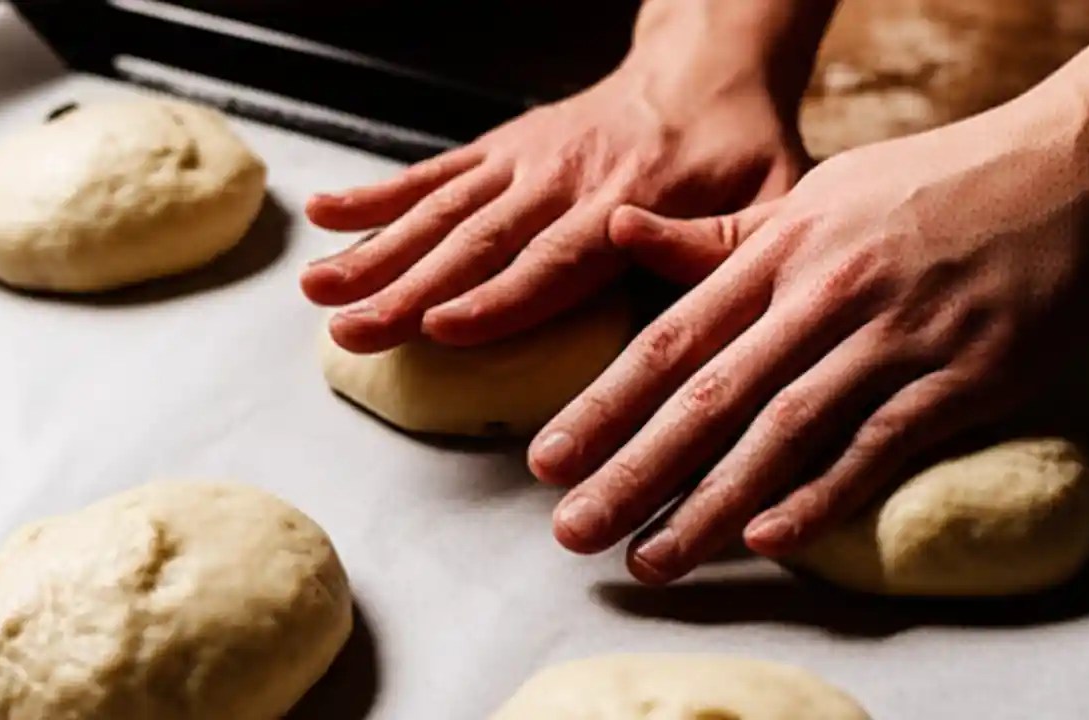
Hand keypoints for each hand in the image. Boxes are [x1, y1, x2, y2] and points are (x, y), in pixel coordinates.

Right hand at [301, 3, 816, 352]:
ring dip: (375, 250)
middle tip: (349, 328)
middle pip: (475, 243)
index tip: (437, 327)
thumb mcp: (770, 197)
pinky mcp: (500, 148)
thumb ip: (722, 239)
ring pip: (439, 210)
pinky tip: (326, 217)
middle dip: (407, 289)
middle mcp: (561, 182)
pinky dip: (377, 195)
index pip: (551, 262)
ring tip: (317, 287)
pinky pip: (432, 172)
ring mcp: (522, 162)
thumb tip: (642, 248)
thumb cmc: (738, 152)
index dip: (494, 298)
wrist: (701, 69)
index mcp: (626, 205)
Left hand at [531, 98, 1088, 583]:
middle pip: (709, 399)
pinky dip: (822, 496)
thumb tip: (622, 232)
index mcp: (778, 252)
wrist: (1069, 173)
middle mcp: (822, 299)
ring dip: (709, 506)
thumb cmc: (926, 187)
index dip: (604, 405)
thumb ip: (718, 236)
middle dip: (632, 471)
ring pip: (782, 435)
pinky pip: (877, 447)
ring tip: (651, 557)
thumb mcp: (814, 196)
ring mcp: (891, 341)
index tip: (550, 460)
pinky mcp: (957, 381)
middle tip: (573, 531)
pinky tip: (766, 539)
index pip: (671, 341)